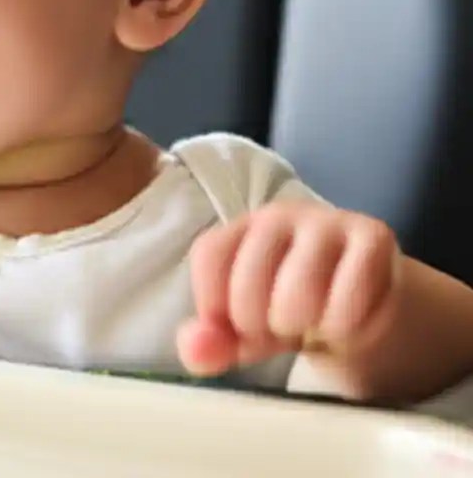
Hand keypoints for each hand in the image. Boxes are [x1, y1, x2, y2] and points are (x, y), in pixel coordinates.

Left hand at [177, 202, 401, 375]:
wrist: (364, 309)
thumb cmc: (291, 311)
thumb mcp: (246, 332)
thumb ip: (213, 344)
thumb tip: (193, 352)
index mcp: (240, 228)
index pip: (209, 256)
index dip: (215, 305)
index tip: (235, 329)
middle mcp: (280, 215)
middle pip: (249, 282)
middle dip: (259, 326)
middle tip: (281, 328)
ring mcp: (328, 221)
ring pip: (298, 291)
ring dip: (303, 327)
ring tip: (313, 324)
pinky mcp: (374, 237)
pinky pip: (349, 297)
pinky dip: (343, 327)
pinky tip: (346, 323)